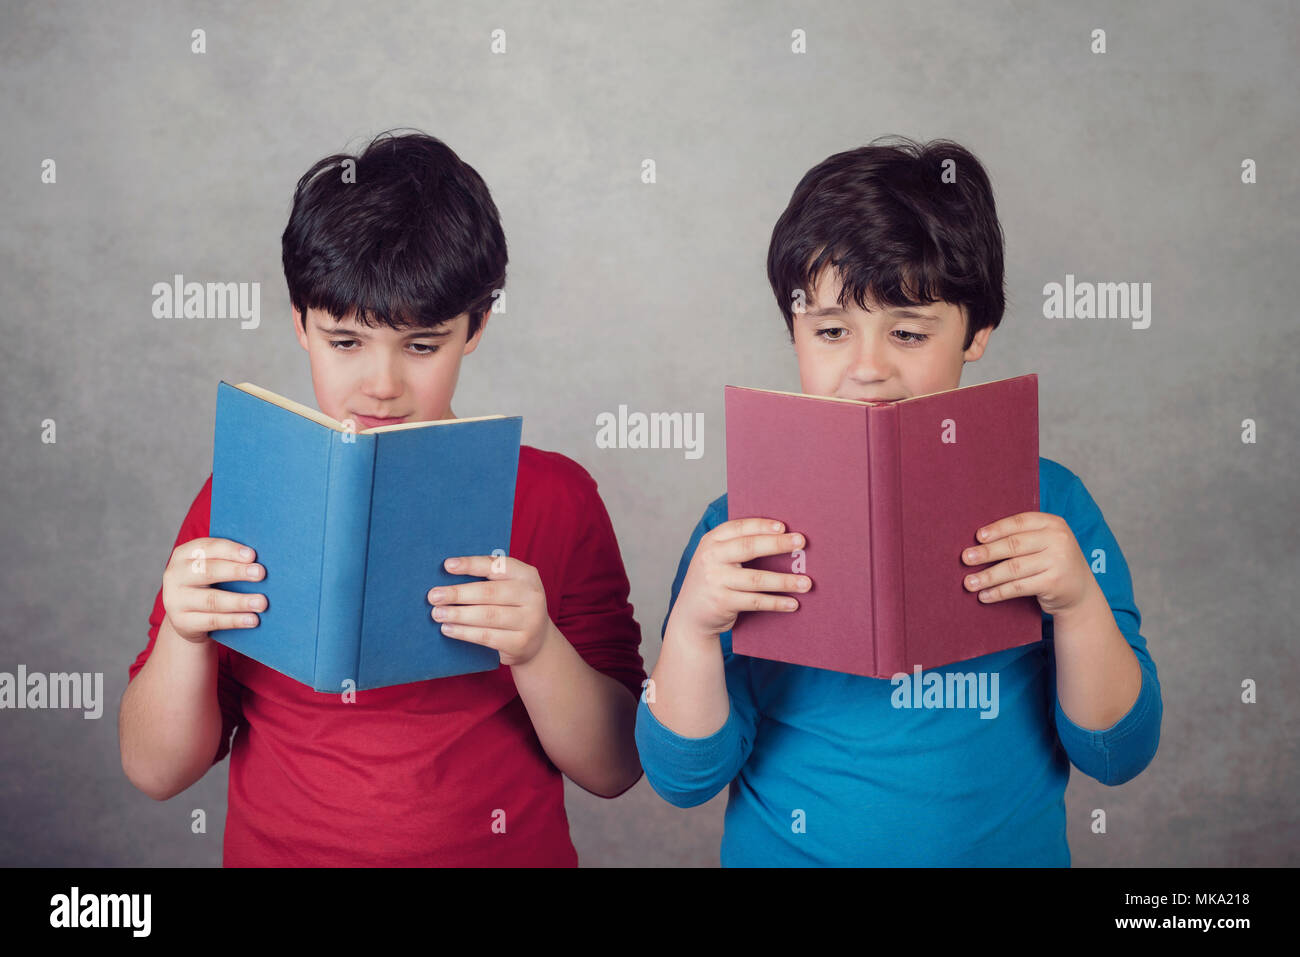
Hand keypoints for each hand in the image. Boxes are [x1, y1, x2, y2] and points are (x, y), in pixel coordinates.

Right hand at [162, 537, 265, 642]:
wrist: (187, 616)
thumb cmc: (209, 583)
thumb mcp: (212, 567)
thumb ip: (230, 560)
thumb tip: (260, 561)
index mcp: (184, 554)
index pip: (206, 547)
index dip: (230, 550)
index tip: (252, 555)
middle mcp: (175, 575)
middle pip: (207, 571)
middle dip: (236, 572)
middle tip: (261, 573)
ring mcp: (175, 600)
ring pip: (211, 599)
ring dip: (239, 601)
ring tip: (261, 602)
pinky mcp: (182, 622)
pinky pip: (212, 621)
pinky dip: (234, 620)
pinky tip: (252, 620)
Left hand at [427, 555, 551, 666]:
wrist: (537, 640)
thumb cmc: (513, 606)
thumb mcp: (510, 587)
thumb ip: (488, 579)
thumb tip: (447, 573)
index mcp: (527, 575)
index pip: (497, 566)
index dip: (471, 564)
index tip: (447, 565)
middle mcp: (532, 596)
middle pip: (489, 593)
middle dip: (458, 594)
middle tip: (434, 596)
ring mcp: (529, 621)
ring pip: (487, 616)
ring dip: (457, 614)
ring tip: (437, 613)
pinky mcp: (519, 643)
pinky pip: (486, 637)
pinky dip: (464, 632)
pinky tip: (448, 629)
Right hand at [666, 518, 810, 641]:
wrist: (690, 616)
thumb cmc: (714, 581)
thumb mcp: (717, 558)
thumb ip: (737, 546)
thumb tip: (780, 537)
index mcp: (711, 541)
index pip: (739, 527)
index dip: (762, 525)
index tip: (784, 526)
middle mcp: (711, 558)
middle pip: (749, 547)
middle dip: (778, 544)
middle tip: (801, 542)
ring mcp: (715, 581)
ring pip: (756, 579)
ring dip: (785, 580)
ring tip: (807, 582)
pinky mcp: (722, 602)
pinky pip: (755, 602)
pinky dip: (776, 603)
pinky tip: (793, 603)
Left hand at [960, 512, 1096, 616]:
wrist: (1080, 592)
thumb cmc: (1052, 562)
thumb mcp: (1045, 542)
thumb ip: (1022, 537)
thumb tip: (979, 540)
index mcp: (1053, 523)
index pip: (1019, 522)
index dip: (997, 529)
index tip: (978, 537)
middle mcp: (1058, 540)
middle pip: (1013, 545)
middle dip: (986, 553)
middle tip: (965, 558)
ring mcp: (1058, 562)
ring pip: (1013, 568)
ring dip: (987, 576)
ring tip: (969, 582)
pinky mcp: (1053, 583)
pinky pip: (1019, 587)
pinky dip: (999, 592)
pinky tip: (984, 595)